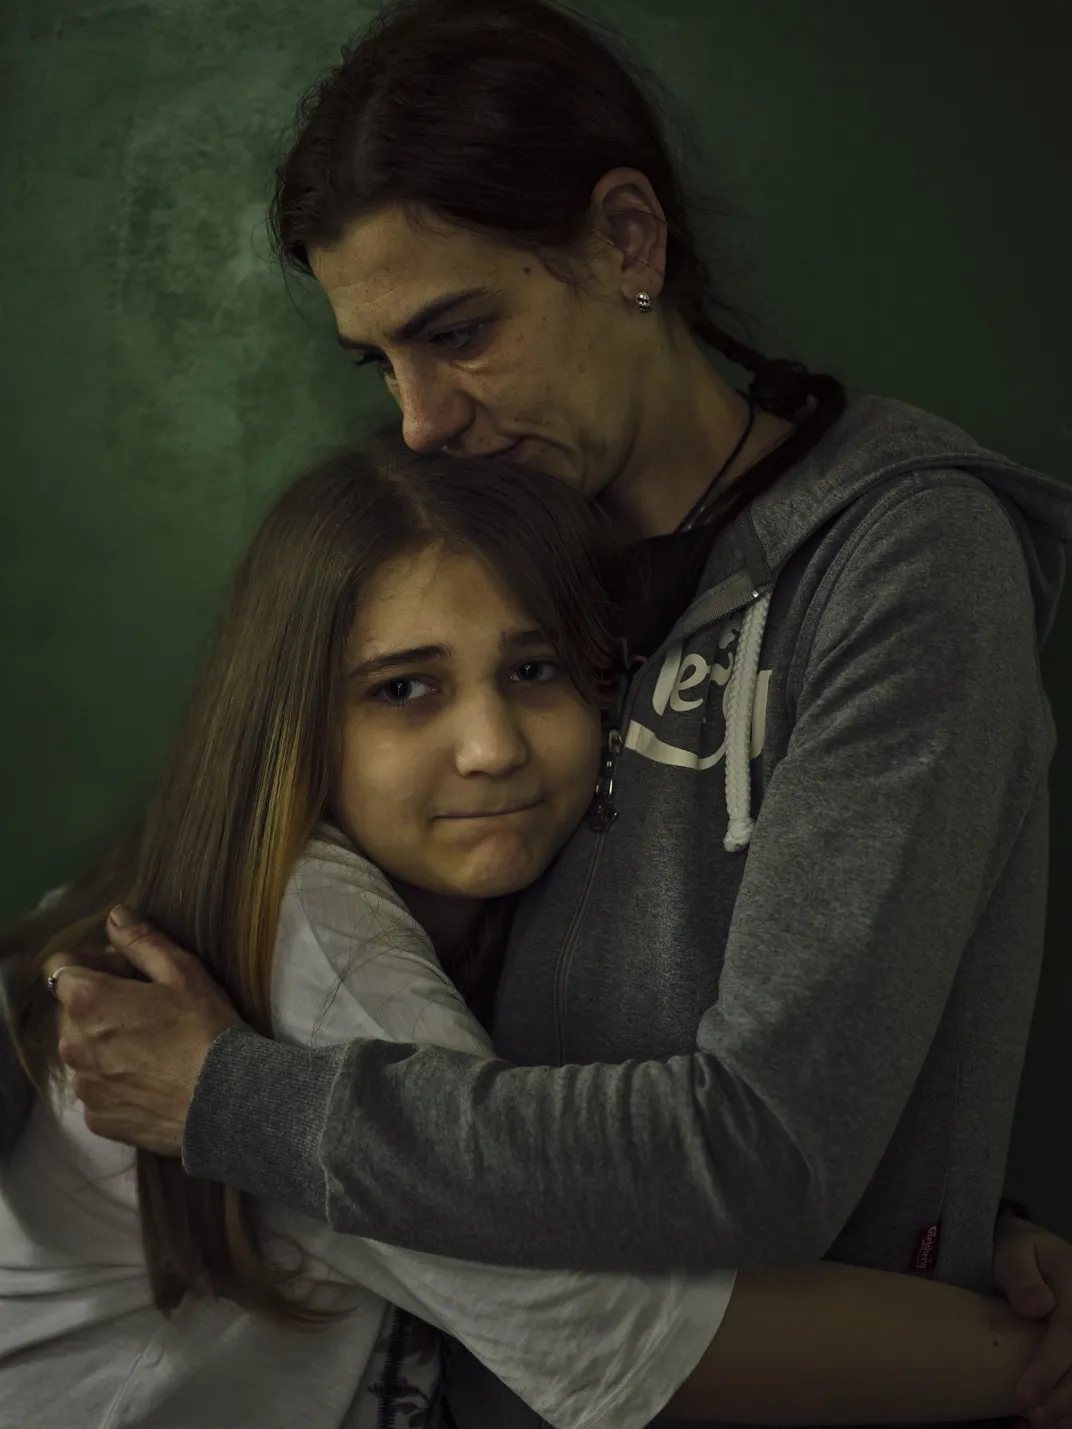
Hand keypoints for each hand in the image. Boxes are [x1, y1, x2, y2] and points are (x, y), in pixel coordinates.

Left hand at [44, 906, 240, 1156]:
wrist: (225, 1101)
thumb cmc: (206, 1027)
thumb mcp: (182, 971)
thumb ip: (141, 941)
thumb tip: (114, 916)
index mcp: (87, 1000)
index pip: (60, 967)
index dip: (95, 965)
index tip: (128, 975)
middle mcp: (72, 1043)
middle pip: (71, 1012)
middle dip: (99, 1006)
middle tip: (148, 1012)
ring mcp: (82, 1085)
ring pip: (83, 1053)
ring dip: (105, 1046)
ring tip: (152, 1052)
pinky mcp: (96, 1119)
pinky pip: (97, 1091)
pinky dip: (115, 1084)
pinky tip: (151, 1082)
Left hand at [993, 1208, 1071, 1427]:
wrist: (1032, 1252)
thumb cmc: (1017, 1253)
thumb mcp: (1013, 1252)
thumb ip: (1021, 1275)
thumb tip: (1039, 1304)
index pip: (1070, 1331)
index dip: (1049, 1367)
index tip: (1022, 1394)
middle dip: (1062, 1396)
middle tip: (1031, 1416)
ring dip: (1071, 1405)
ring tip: (1041, 1423)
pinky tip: (1057, 1421)